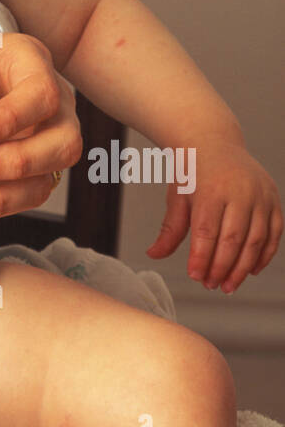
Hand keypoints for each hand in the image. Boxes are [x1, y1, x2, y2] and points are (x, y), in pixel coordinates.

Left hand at [0, 17, 80, 222]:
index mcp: (29, 61)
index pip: (40, 92)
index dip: (10, 118)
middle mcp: (54, 99)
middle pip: (61, 142)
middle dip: (14, 163)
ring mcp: (52, 134)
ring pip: (48, 176)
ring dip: (4, 196)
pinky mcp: (40, 165)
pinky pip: (30, 194)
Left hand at [146, 140, 281, 292]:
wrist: (214, 141)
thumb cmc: (192, 171)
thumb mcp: (177, 196)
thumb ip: (170, 229)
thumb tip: (153, 254)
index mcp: (211, 189)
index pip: (207, 232)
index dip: (202, 257)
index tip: (195, 276)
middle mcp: (239, 191)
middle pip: (233, 239)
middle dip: (221, 267)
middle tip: (210, 285)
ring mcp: (260, 195)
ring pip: (256, 240)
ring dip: (242, 268)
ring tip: (228, 285)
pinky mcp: (273, 200)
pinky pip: (274, 233)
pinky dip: (264, 255)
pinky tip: (250, 270)